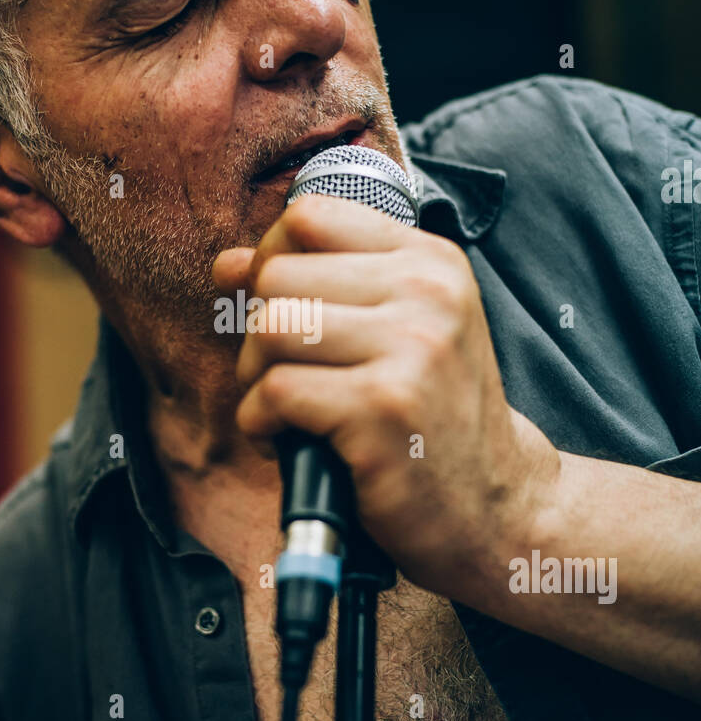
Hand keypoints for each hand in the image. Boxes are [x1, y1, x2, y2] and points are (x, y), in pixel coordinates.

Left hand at [212, 194, 559, 600]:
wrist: (493, 504)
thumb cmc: (429, 416)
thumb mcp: (391, 332)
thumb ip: (313, 287)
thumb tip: (227, 263)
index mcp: (430, 261)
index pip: (309, 216)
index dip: (273, 261)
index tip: (287, 311)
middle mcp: (428, 293)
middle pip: (277, 276)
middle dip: (257, 332)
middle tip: (288, 378)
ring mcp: (411, 349)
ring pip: (269, 328)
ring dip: (256, 379)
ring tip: (288, 409)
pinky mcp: (383, 408)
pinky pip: (274, 392)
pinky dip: (262, 424)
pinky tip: (292, 441)